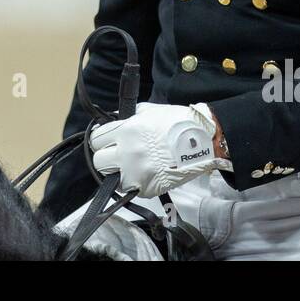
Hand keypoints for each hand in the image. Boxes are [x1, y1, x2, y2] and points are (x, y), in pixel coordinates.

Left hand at [89, 101, 232, 197]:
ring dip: (119, 173)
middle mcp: (128, 153)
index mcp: (126, 131)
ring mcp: (137, 173)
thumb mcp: (148, 111)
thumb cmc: (178, 123)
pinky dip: (136, 183)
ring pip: (112, 179)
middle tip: (116, 155)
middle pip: (99, 161)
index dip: (101, 140)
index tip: (106, 141)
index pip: (96, 139)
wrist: (203, 141)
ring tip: (132, 166)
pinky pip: (131, 189)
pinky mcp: (147, 188)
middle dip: (106, 157)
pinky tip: (146, 173)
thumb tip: (114, 121)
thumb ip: (128, 117)